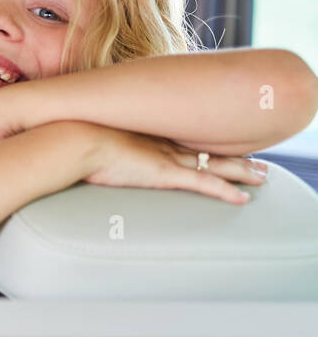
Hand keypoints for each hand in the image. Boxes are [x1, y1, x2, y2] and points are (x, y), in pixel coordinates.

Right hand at [84, 126, 268, 203]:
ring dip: (241, 172)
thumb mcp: (89, 143)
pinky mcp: (165, 173)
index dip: (207, 146)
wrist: (75, 140)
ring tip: (262, 177)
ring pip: (215, 165)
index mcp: (147, 136)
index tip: (222, 148)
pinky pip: (204, 184)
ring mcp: (166, 158)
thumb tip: (86, 151)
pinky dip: (225, 191)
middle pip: (208, 150)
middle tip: (257, 162)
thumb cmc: (74, 141)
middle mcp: (163, 144)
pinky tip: (242, 199)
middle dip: (235, 157)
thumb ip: (98, 148)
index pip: (185, 141)